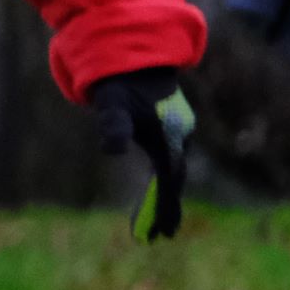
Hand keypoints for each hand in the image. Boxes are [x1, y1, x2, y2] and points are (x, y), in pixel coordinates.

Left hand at [86, 68, 193, 242]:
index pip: (170, 180)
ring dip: (164, 196)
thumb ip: (112, 124)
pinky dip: (161, 180)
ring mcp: (175, 130)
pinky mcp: (168, 127)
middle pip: (174, 179)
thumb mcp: (111, 102)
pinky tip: (152, 190)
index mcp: (169, 135)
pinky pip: (167, 160)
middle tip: (157, 236)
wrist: (135, 53)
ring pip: (172, 170)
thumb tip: (111, 149)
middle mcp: (178, 135)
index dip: (165, 207)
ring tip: (155, 222)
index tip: (161, 233)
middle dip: (166, 208)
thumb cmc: (121, 80)